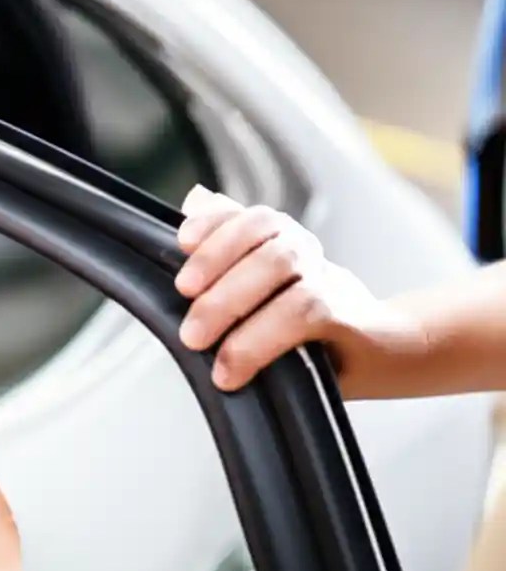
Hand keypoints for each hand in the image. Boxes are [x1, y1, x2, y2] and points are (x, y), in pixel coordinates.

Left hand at [175, 185, 428, 395]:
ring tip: (197, 340)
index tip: (182, 242)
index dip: (215, 223)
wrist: (387, 355)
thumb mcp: (262, 293)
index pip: (250, 216)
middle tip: (181, 309)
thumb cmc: (312, 326)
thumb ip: (228, 255)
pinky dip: (259, 340)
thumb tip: (194, 200)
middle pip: (262, 238)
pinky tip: (232, 371)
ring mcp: (329, 280)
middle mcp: (306, 252)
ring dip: (229, 302)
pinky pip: (303, 313)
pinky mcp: (347, 316)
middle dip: (213, 267)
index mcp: (283, 242)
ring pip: (280, 265)